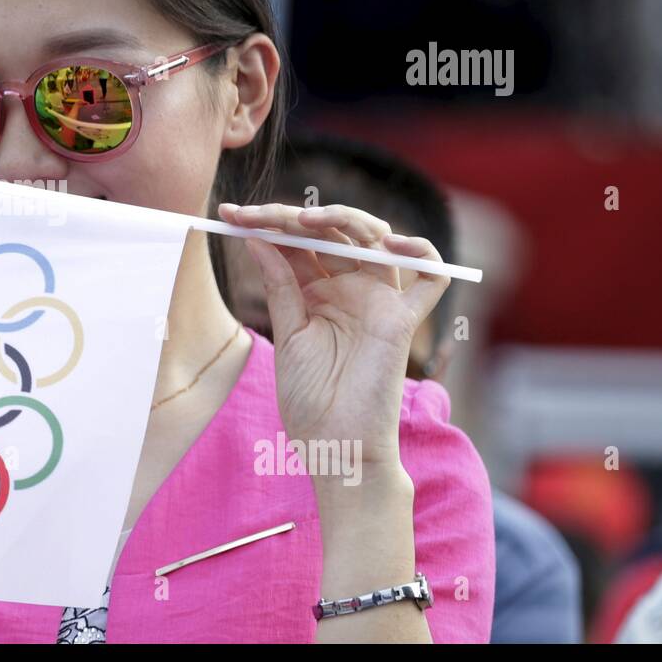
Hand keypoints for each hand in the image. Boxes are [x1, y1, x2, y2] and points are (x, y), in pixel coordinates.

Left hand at [220, 203, 447, 470]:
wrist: (335, 446)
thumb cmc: (309, 400)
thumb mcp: (288, 335)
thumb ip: (280, 286)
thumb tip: (256, 239)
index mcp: (316, 292)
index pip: (297, 243)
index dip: (267, 223)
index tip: (230, 216)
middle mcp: (349, 289)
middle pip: (331, 232)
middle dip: (291, 216)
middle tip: (254, 214)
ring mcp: (378, 300)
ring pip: (376, 238)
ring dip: (342, 218)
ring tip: (303, 220)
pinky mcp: (404, 319)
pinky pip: (431, 276)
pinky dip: (421, 251)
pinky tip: (389, 242)